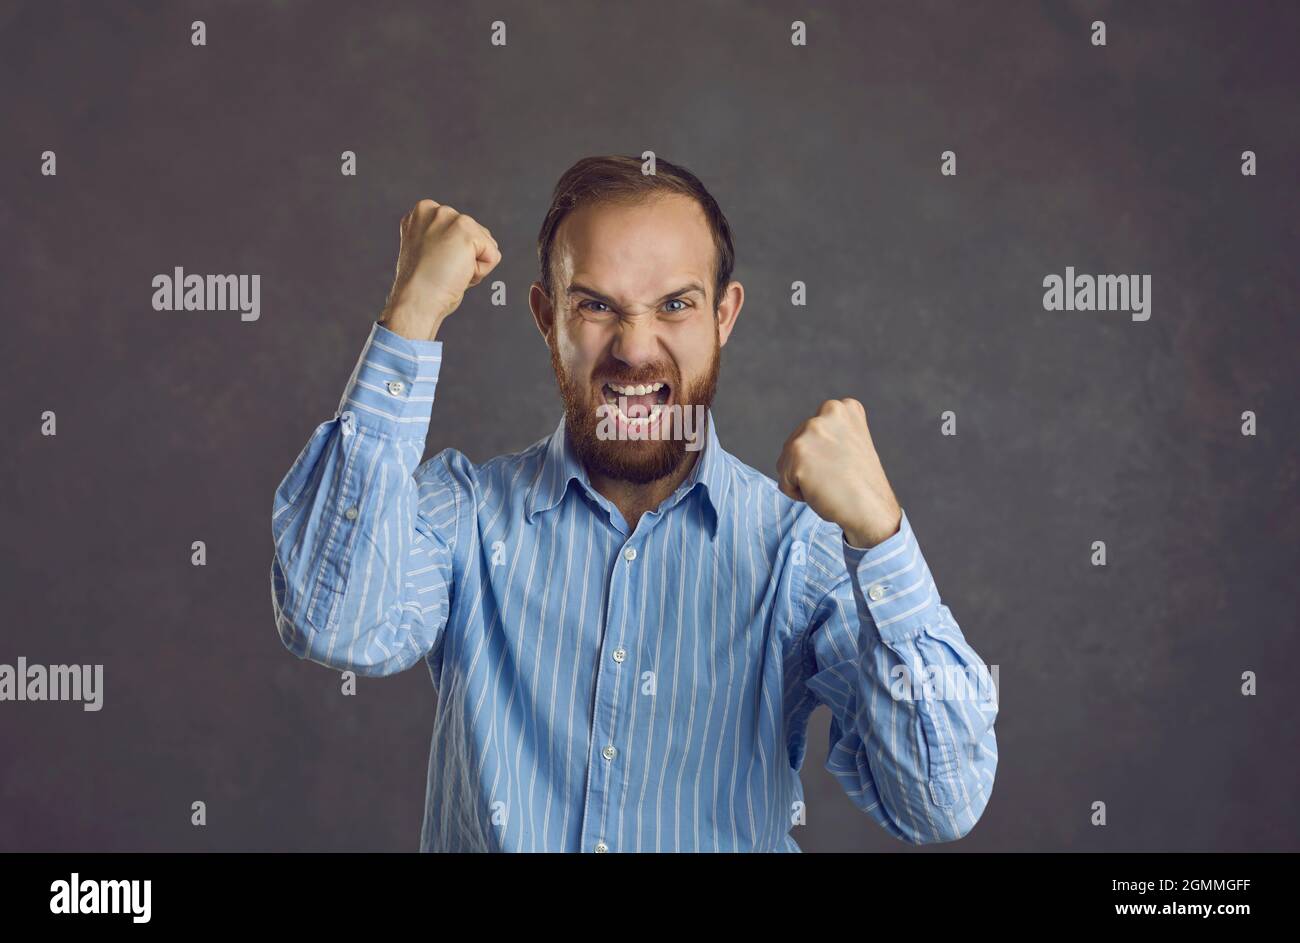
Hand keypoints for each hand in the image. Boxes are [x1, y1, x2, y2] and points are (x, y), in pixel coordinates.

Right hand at [379, 199, 501, 340]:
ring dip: (474, 265)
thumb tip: (466, 249)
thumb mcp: (429, 255)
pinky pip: (493, 256)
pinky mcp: (465, 229)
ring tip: (449, 273)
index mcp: (422, 213)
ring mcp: (449, 217)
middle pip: (477, 235)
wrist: (416, 301)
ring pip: (487, 245)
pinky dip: (481, 272)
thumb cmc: (422, 288)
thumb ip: (445, 242)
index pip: (461, 232)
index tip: (433, 265)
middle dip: (467, 259)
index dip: (454, 256)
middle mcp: (434, 210)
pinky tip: (458, 274)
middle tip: (442, 272)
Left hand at [776, 398, 901, 547]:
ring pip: (785, 461)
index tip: (845, 463)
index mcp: (844, 407)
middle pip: (795, 444)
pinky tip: (821, 492)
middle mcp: (827, 411)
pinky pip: (783, 481)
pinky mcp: (798, 453)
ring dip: (802, 479)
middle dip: (810, 466)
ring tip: (829, 483)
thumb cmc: (861, 485)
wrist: (872, 510)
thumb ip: (830, 434)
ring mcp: (811, 430)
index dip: (823, 456)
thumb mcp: (851, 444)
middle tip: (837, 476)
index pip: (811, 433)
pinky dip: (797, 493)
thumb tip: (806, 442)